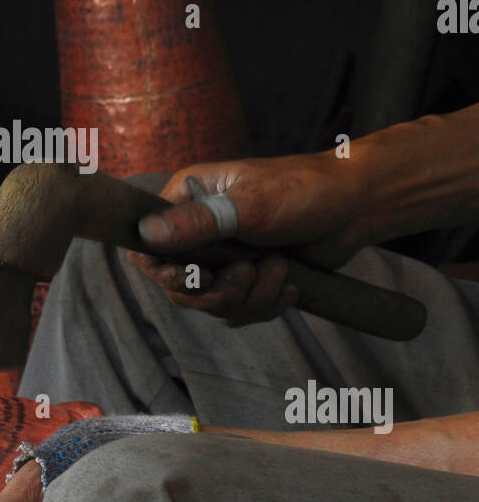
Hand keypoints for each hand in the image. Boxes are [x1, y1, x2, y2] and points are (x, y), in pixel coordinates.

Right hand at [129, 150, 365, 327]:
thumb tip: (146, 233)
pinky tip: (289, 286)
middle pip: (180, 286)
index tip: (194, 279)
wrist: (355, 208)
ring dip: (250, 298)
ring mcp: (224, 256)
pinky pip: (240, 310)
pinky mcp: (248, 277)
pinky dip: (264, 306)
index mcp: (188, 199)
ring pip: (213, 303)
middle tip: (249, 273)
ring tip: (280, 270)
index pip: (147, 245)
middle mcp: (199, 229)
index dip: (162, 272)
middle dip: (219, 290)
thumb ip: (198, 222)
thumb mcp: (250, 206)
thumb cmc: (304, 192)